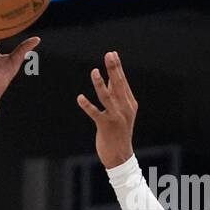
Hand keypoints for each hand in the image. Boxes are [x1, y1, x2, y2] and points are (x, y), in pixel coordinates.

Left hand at [77, 50, 136, 167]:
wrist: (120, 155)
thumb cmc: (119, 132)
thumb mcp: (121, 112)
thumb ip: (116, 95)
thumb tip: (110, 78)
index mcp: (129, 103)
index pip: (122, 82)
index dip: (117, 68)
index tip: (112, 54)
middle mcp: (124, 108)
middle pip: (118, 85)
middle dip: (113, 69)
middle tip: (108, 55)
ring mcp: (116, 117)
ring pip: (107, 97)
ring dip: (100, 84)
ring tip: (94, 71)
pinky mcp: (105, 126)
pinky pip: (95, 113)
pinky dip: (87, 105)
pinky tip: (80, 97)